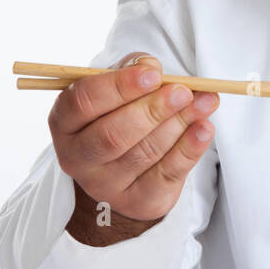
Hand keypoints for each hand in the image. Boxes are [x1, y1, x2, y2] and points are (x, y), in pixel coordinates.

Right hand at [50, 51, 218, 225]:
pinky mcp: (137, 201)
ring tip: (204, 102)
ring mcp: (104, 185)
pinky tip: (204, 129)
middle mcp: (77, 157)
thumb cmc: (119, 117)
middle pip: (113, 135)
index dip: (119, 86)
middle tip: (183, 92)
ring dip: (178, 124)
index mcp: (65, 122)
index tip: (153, 73)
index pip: (83, 102)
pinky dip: (189, 150)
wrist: (124, 174)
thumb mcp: (118, 89)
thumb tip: (151, 67)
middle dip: (153, 110)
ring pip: (143, 153)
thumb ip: (132, 72)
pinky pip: (165, 175)